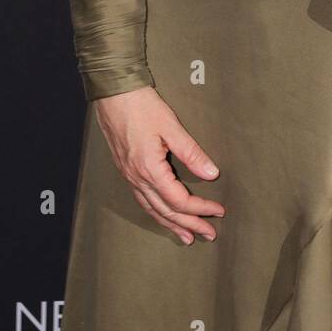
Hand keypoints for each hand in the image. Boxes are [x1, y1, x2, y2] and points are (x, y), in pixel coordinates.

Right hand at [93, 86, 224, 245]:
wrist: (113, 93)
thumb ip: (192, 153)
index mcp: (149, 169)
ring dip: (171, 224)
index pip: (179, 200)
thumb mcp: (171, 127)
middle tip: (209, 234)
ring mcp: (129, 175)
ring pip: (152, 209)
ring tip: (187, 237)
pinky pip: (142, 200)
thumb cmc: (142, 106)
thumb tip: (212, 174)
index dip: (200, 208)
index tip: (218, 210)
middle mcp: (137, 177)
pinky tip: (163, 214)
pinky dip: (156, 212)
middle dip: (189, 224)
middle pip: (166, 211)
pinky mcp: (126, 170)